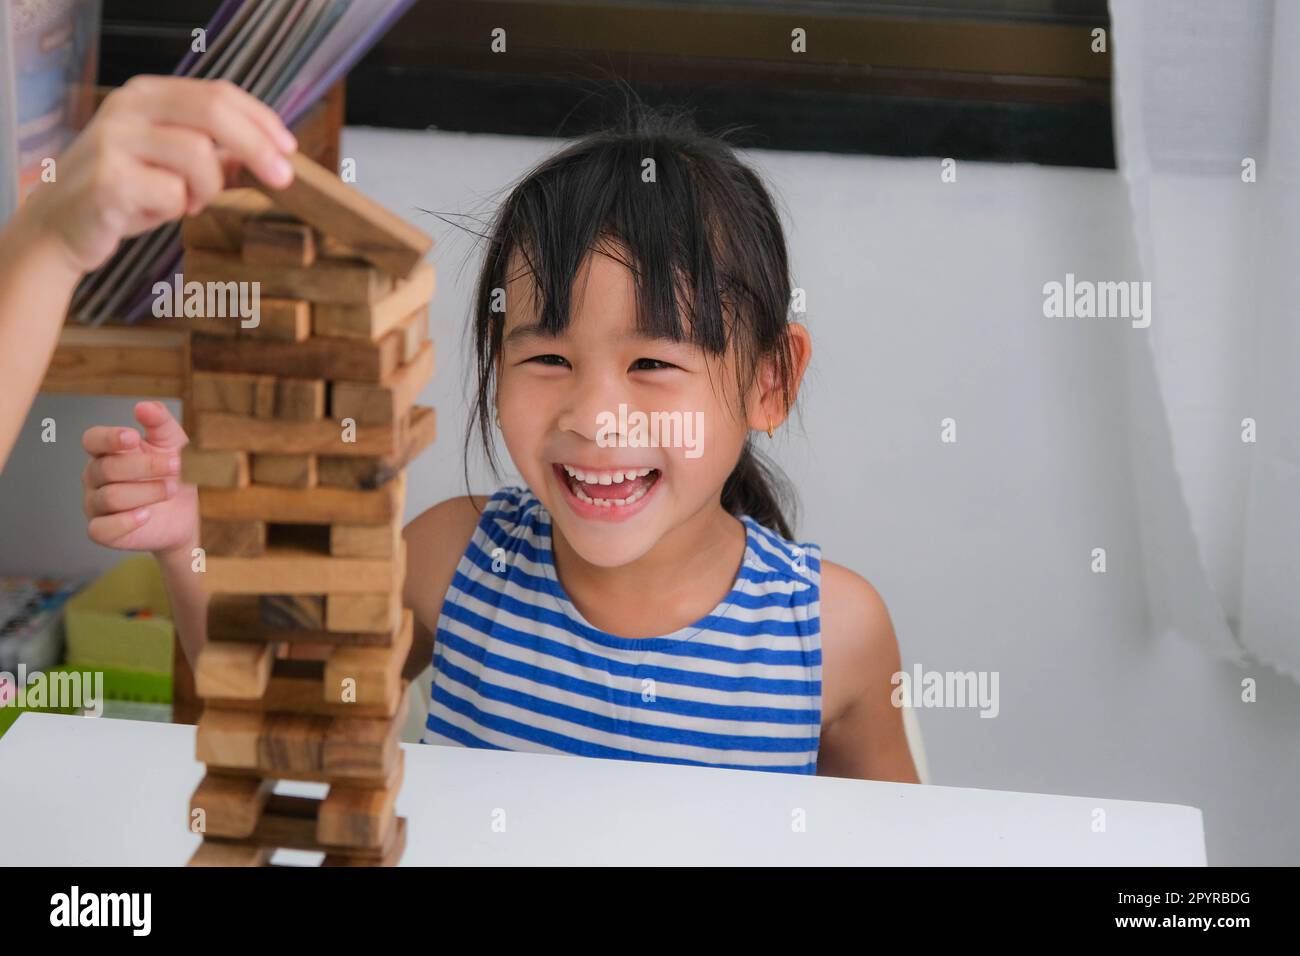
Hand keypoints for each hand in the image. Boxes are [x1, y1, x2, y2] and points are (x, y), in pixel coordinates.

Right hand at [22, 75, 297, 275]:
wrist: (60, 226)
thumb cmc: (125, 194)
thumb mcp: (173, 166)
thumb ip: (215, 154)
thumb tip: (272, 154)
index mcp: (148, 95)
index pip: (218, 93)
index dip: (261, 119)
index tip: (289, 148)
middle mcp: (128, 108)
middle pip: (213, 112)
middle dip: (258, 146)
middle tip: (283, 178)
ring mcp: (114, 140)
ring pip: (198, 155)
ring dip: (206, 188)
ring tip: (187, 204)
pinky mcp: (107, 179)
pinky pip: (171, 193)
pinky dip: (174, 210)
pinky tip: (150, 212)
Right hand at [81, 401, 197, 555]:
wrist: (185, 513)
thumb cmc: (172, 473)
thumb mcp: (173, 443)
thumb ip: (160, 422)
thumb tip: (143, 406)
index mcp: (107, 452)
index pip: (92, 440)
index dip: (109, 437)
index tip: (133, 436)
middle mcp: (95, 477)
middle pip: (106, 468)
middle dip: (146, 466)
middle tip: (176, 465)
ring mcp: (95, 505)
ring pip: (109, 497)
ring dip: (146, 492)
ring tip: (171, 489)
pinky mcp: (103, 531)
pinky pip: (100, 529)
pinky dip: (125, 521)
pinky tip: (146, 514)